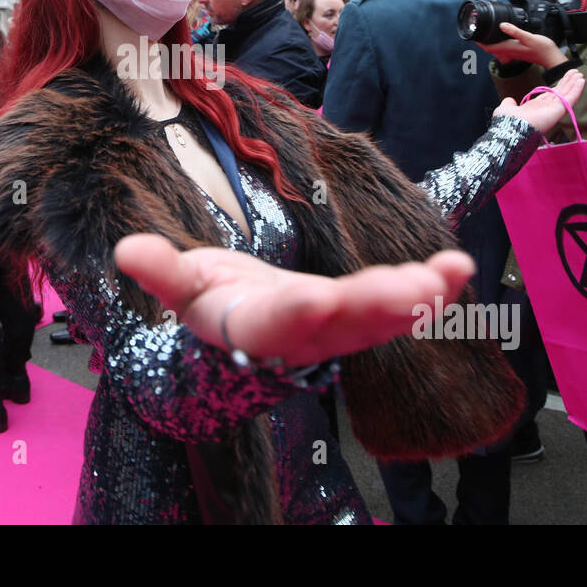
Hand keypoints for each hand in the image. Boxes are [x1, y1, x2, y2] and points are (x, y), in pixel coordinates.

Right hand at [113, 234, 475, 368]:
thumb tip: (127, 251)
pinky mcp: (362, 315)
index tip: (318, 299)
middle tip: (413, 289)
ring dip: (413, 300)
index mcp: (253, 327)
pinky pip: (398, 306)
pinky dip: (430, 289)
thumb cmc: (212, 300)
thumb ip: (161, 271)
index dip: (296, 313)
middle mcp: (301, 335)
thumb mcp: (184, 285)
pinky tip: (459, 266)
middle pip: (340, 326)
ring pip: (377, 321)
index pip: (274, 323)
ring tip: (448, 276)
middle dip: (376, 306)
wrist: (242, 331)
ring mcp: (337, 330)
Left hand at [478, 23, 569, 68]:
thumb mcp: (529, 37)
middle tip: (478, 33)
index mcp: (509, 48)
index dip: (480, 43)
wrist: (551, 57)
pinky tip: (502, 36)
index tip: (473, 36)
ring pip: (497, 48)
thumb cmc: (542, 49)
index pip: (489, 47)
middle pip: (491, 48)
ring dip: (491, 42)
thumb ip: (515, 31)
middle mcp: (509, 52)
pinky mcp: (518, 51)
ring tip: (486, 34)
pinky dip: (499, 43)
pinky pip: (504, 48)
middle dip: (483, 42)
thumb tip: (502, 25)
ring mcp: (513, 53)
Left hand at [493, 69, 584, 132]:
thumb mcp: (507, 108)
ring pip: (567, 94)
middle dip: (568, 82)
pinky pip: (570, 99)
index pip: (550, 94)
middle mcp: (546, 109)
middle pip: (561, 93)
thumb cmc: (508, 122)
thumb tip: (509, 100)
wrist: (510, 128)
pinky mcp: (558, 111)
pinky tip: (581, 81)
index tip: (564, 78)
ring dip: (574, 84)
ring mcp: (553, 110)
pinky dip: (576, 90)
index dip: (558, 86)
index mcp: (536, 108)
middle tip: (575, 72)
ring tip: (580, 74)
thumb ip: (509, 103)